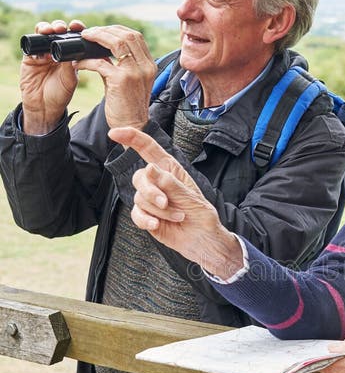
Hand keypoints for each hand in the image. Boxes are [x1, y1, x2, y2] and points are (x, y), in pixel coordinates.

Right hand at [20, 19, 84, 134]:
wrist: (44, 107)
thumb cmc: (60, 94)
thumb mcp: (70, 80)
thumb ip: (70, 65)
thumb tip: (72, 50)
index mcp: (70, 54)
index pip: (73, 37)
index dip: (76, 29)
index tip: (79, 27)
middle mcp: (56, 51)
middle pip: (57, 32)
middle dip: (59, 26)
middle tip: (62, 28)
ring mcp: (42, 53)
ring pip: (43, 34)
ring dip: (46, 28)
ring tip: (50, 31)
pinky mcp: (30, 57)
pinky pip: (31, 45)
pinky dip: (35, 41)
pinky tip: (40, 44)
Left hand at [76, 25, 156, 128]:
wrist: (131, 127)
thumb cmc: (127, 105)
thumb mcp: (129, 81)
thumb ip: (120, 64)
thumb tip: (101, 48)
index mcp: (149, 65)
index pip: (135, 36)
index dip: (116, 30)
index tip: (101, 31)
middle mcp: (145, 66)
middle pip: (126, 35)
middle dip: (105, 31)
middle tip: (89, 33)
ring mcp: (135, 73)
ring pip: (116, 43)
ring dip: (97, 38)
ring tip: (83, 40)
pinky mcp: (121, 81)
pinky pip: (100, 62)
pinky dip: (86, 60)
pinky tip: (78, 63)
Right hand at [108, 126, 243, 276]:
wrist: (202, 239)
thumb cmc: (201, 214)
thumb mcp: (190, 197)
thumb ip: (170, 183)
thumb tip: (149, 169)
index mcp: (169, 169)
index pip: (147, 148)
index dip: (131, 138)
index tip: (114, 133)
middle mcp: (157, 182)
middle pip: (139, 177)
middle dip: (151, 191)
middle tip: (166, 202)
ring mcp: (150, 199)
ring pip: (139, 198)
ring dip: (160, 210)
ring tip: (178, 216)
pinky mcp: (145, 216)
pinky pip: (136, 214)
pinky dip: (146, 220)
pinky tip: (157, 224)